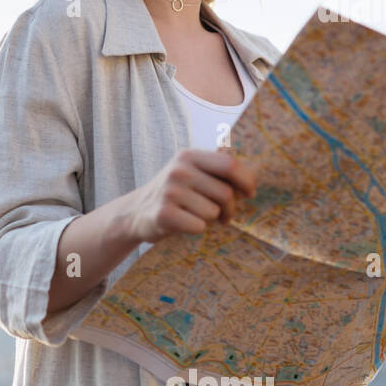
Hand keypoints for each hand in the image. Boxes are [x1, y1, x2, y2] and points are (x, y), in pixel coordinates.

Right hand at [119, 148, 256, 244]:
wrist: (135, 212)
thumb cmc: (173, 193)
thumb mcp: (190, 171)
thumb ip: (215, 165)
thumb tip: (244, 163)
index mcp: (189, 156)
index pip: (230, 165)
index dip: (246, 181)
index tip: (249, 193)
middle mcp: (179, 171)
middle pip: (226, 193)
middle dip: (230, 209)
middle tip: (224, 216)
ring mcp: (169, 192)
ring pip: (213, 212)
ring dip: (211, 220)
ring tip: (198, 217)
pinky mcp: (164, 214)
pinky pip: (198, 226)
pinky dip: (196, 229)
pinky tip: (185, 224)